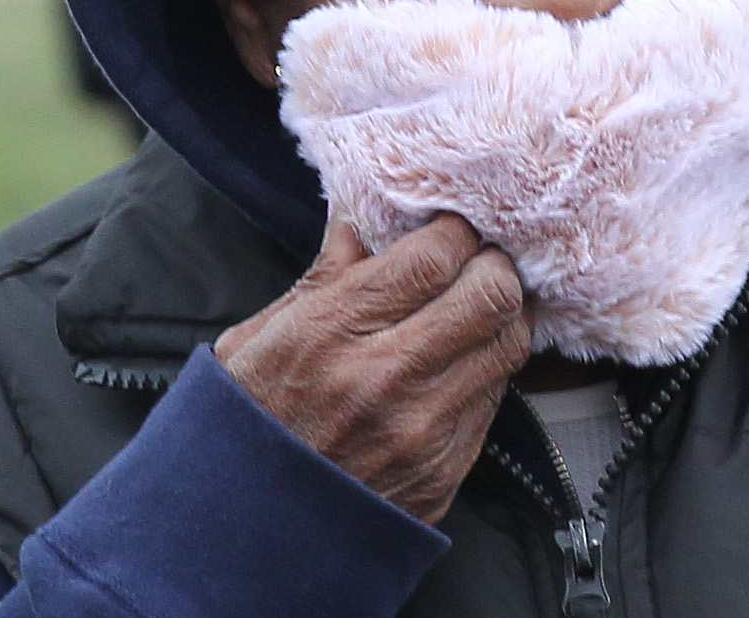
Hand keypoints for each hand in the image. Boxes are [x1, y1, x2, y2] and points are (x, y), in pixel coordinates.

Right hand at [215, 213, 530, 522]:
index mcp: (330, 333)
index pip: (436, 255)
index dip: (453, 231)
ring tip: (475, 308)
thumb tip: (364, 213)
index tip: (447, 230)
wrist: (239, 535)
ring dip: (502, 316)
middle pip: (492, 294)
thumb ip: (326, 274)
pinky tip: (460, 363)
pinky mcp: (445, 471)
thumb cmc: (246, 424)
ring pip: (509, 344)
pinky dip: (487, 369)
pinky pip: (495, 398)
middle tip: (476, 262)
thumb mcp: (260, 336)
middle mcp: (384, 380)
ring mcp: (422, 432)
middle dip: (493, 266)